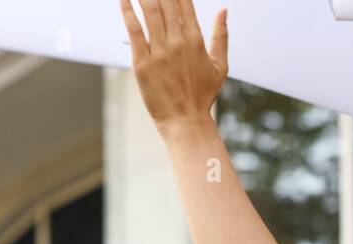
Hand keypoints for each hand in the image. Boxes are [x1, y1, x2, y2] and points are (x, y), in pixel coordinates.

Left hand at [120, 0, 228, 133]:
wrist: (186, 122)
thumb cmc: (202, 96)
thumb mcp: (220, 66)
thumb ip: (221, 35)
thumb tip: (224, 9)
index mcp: (196, 40)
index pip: (184, 2)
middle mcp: (178, 42)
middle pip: (166, 2)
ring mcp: (159, 52)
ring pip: (150, 11)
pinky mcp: (142, 64)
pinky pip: (134, 31)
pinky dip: (127, 11)